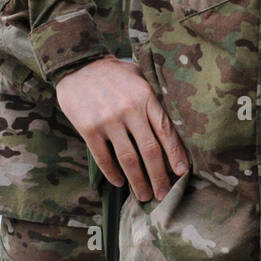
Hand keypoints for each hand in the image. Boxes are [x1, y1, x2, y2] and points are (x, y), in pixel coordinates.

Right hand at [56, 57, 188, 201]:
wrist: (78, 65)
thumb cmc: (114, 72)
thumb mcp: (140, 78)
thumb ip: (153, 99)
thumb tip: (172, 125)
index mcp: (147, 97)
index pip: (166, 131)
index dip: (176, 154)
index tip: (182, 172)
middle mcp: (130, 110)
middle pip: (150, 151)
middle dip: (159, 176)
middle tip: (164, 194)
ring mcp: (109, 121)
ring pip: (128, 159)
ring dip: (138, 181)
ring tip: (145, 195)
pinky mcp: (89, 129)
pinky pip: (104, 158)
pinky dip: (113, 173)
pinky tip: (120, 183)